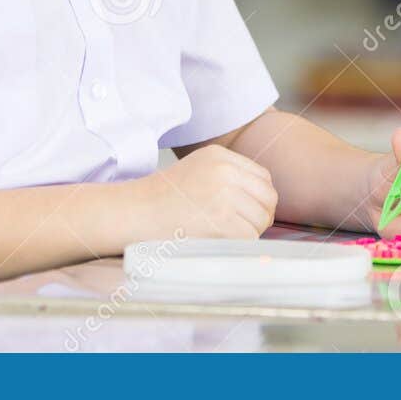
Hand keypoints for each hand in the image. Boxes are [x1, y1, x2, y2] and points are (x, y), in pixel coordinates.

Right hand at [138, 144, 277, 240]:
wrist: (132, 212)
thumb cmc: (160, 199)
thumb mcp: (196, 170)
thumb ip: (227, 177)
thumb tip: (261, 200)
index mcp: (219, 155)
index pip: (263, 177)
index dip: (259, 198)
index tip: (248, 212)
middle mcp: (225, 170)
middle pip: (268, 197)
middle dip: (261, 216)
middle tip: (243, 229)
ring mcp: (224, 194)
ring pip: (261, 219)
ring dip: (250, 232)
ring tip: (225, 236)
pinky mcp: (221, 220)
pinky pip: (249, 237)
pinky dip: (240, 244)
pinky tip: (220, 242)